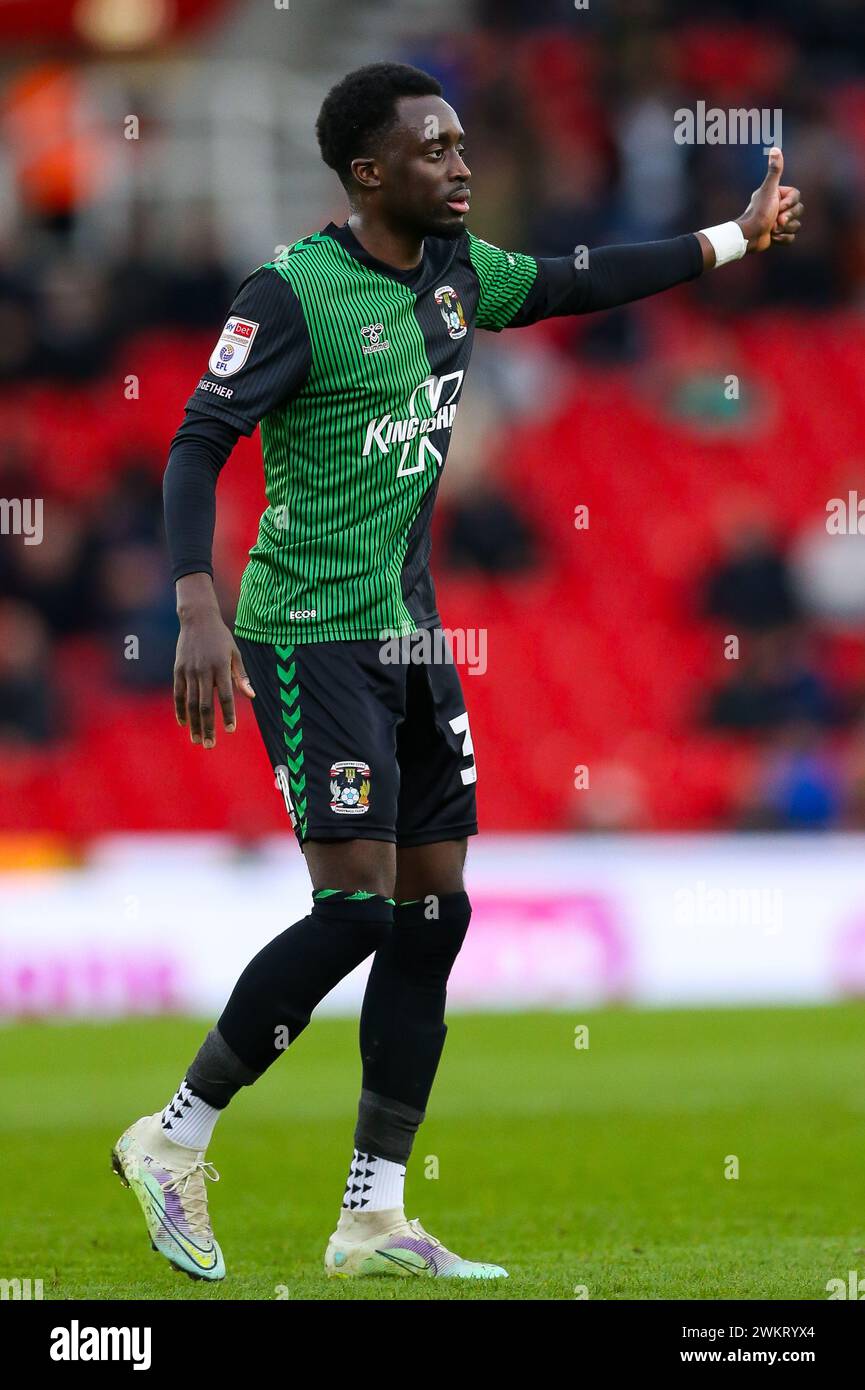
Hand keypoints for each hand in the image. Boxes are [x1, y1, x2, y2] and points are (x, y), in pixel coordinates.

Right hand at [173, 578, 253, 747]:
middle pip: (206, 705)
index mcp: (221, 667)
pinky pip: (179, 694)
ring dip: (194, 724)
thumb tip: (251, 696)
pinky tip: (184, 723)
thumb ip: (241, 676)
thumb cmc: (221, 637)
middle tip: (209, 745)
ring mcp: (189, 671)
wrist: (197, 619)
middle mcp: (204, 671)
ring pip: (191, 703)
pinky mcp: (178, 670)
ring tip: (197, 740)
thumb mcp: (235, 653)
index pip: (226, 696)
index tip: (231, 730)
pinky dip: (180, 710)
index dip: (229, 714)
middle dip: (208, 727)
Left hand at [735, 148, 803, 252]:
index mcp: (777, 195)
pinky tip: (772, 237)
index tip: (779, 207)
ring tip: (772, 229)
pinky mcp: (778, 235)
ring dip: (785, 229)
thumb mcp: (769, 190)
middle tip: (776, 221)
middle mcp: (778, 207)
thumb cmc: (759, 212)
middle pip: (799, 210)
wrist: (749, 236)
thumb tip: (775, 148)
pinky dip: (783, 239)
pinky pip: (791, 237)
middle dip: (789, 218)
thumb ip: (774, 171)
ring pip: (796, 224)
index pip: (797, 196)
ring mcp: (779, 222)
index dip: (791, 204)